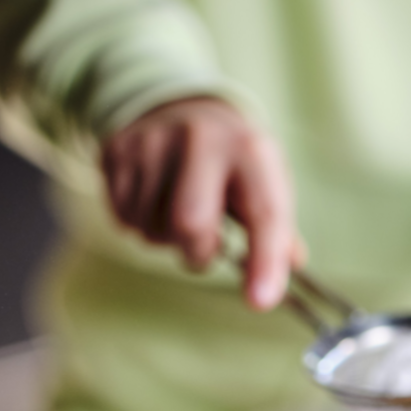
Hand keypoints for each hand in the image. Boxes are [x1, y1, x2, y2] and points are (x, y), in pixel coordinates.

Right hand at [101, 97, 301, 309]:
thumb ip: (279, 231)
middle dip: (197, 253)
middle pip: (190, 224)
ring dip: (166, 239)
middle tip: (203, 248)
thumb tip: (293, 266)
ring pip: (152, 228)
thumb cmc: (231, 163)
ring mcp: (153, 141)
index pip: (262, 213)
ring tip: (176, 210)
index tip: (260, 301)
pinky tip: (153, 200)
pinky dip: (140, 225)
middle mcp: (201, 137)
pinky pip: (124, 218)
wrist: (180, 109)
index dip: (264, 260)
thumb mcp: (264, 184)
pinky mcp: (117, 150)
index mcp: (249, 149)